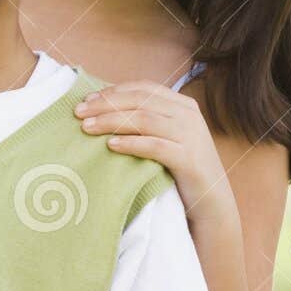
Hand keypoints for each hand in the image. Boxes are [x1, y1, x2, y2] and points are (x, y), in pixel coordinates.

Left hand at [76, 80, 235, 226]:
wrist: (212, 201)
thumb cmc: (181, 170)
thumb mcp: (168, 138)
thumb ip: (149, 121)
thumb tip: (107, 112)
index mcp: (182, 105)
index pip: (143, 88)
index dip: (113, 91)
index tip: (87, 100)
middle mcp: (188, 115)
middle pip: (140, 101)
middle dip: (106, 104)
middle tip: (79, 113)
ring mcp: (190, 135)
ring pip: (145, 119)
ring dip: (112, 121)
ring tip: (87, 128)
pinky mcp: (188, 159)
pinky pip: (155, 146)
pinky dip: (131, 143)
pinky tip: (111, 145)